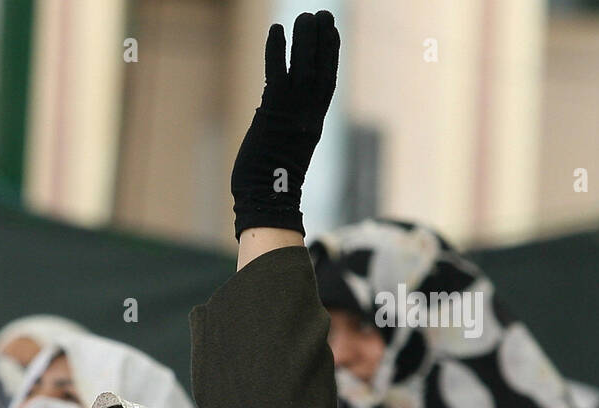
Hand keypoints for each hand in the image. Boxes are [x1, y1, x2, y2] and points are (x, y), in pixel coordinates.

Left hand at [230, 10, 339, 239]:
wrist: (266, 199)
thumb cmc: (270, 183)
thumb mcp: (286, 151)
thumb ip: (288, 129)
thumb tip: (276, 119)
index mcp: (313, 123)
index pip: (328, 81)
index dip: (331, 55)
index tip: (332, 32)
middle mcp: (307, 114)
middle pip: (320, 68)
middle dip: (322, 39)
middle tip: (320, 13)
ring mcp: (292, 112)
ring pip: (304, 66)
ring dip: (305, 38)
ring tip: (305, 15)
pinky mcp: (272, 112)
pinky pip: (277, 74)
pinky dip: (277, 51)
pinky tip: (276, 30)